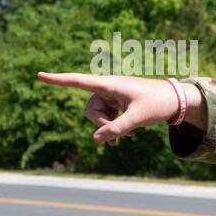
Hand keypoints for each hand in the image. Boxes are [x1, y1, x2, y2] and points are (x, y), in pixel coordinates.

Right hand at [37, 72, 204, 144]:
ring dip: (110, 129)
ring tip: (128, 138)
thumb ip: (117, 129)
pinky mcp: (118, 104)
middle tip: (121, 135)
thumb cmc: (158, 104)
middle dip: (102, 125)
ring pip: (98, 117)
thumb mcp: (138, 118)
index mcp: (110, 84)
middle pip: (90, 110)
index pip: (78, 81)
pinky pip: (107, 119)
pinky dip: (114, 129)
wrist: (176, 101)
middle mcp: (107, 88)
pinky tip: (127, 138)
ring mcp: (112, 97)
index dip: (58, 80)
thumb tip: (96, 140)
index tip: (39, 76)